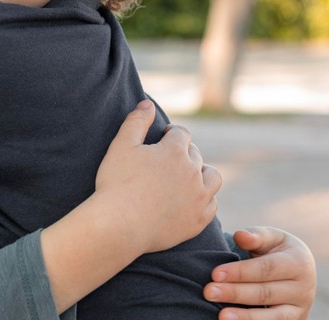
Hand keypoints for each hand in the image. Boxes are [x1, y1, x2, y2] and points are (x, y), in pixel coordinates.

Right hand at [94, 99, 220, 254]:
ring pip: (212, 178)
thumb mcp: (121, 146)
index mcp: (174, 151)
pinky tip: (192, 199)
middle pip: (195, 155)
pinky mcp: (198, 220)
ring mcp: (199, 198)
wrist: (119, 225)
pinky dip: (205, 199)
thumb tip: (148, 104)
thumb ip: (136, 121)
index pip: (181, 134)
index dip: (172, 134)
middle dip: (184, 153)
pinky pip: (212, 205)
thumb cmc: (116, 183)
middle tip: (169, 160)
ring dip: (202, 173)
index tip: (164, 137)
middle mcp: (192, 172)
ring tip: (188, 177)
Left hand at [205, 226, 315, 319]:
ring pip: (270, 316)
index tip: (215, 274)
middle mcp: (304, 289)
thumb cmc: (276, 251)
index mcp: (299, 262)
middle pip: (265, 293)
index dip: (240, 272)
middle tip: (208, 292)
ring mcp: (300, 310)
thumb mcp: (271, 238)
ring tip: (221, 315)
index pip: (266, 268)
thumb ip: (256, 236)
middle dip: (234, 293)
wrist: (297, 274)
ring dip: (244, 317)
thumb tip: (240, 236)